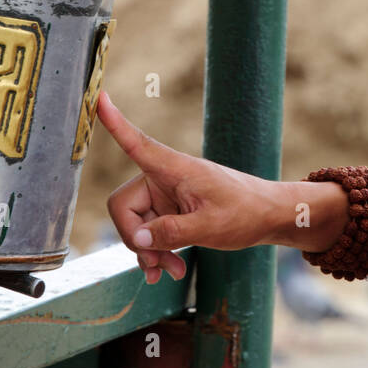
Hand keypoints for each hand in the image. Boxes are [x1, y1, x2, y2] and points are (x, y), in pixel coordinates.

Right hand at [96, 91, 280, 283]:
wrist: (267, 216)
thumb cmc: (245, 212)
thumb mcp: (210, 226)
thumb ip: (172, 232)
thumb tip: (137, 239)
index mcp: (175, 168)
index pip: (138, 144)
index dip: (115, 124)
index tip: (100, 98)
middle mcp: (164, 178)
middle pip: (123, 206)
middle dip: (136, 239)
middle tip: (157, 263)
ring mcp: (165, 196)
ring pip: (135, 225)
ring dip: (148, 251)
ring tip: (171, 270)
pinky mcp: (169, 212)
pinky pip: (148, 233)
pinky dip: (155, 252)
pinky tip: (169, 269)